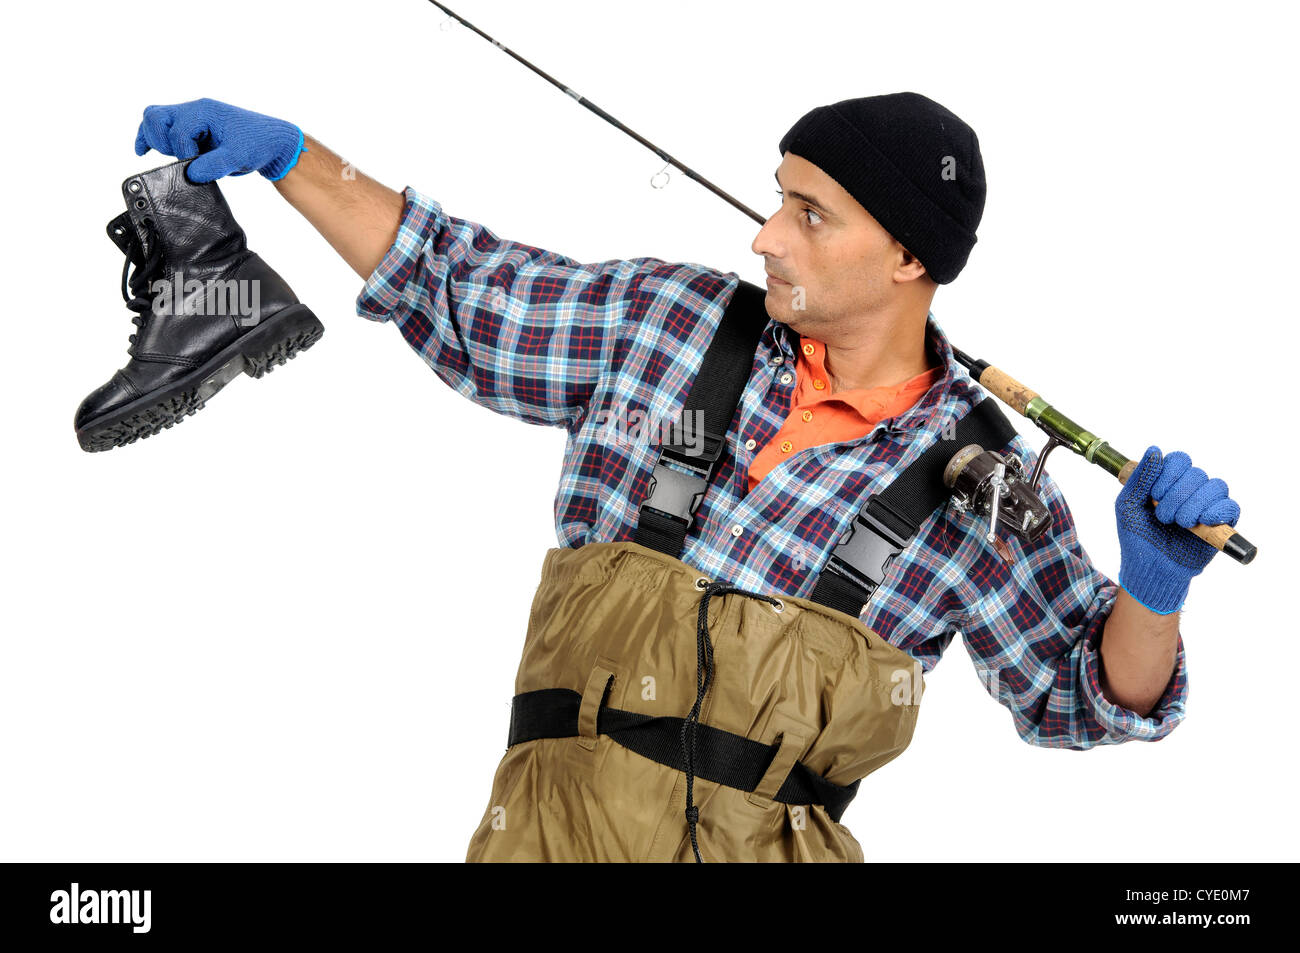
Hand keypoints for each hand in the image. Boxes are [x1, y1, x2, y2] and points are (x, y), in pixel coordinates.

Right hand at [134, 98, 305, 182]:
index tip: (198, 165)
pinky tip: (143, 152)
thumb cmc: (258, 143)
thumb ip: (215, 165)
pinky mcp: (190, 130)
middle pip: (156, 116)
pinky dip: (150, 138)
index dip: (183, 152)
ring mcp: (190, 118)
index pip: (178, 130)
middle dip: (162, 142)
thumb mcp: (239, 156)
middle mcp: (193, 110)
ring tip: (170, 156)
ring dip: (156, 140)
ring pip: (154, 119)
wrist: (271, 143)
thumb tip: (191, 174)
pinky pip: (161, 127)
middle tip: (180, 158)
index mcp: (205, 112)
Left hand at [1115, 445, 1240, 613]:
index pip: (1179, 460)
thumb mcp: (1128, 505)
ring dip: (1193, 505)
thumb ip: (1140, 478)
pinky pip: (1230, 506)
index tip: (1154, 495)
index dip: (1168, 474)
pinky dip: (1216, 511)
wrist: (1150, 567)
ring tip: (1179, 523)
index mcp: (1168, 481)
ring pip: (1215, 486)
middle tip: (1163, 517)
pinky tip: (1201, 522)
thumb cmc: (1137, 536)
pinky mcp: (1221, 523)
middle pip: (1196, 473)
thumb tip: (1154, 450)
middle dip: (1176, 496)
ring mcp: (1207, 505)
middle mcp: (1190, 489)